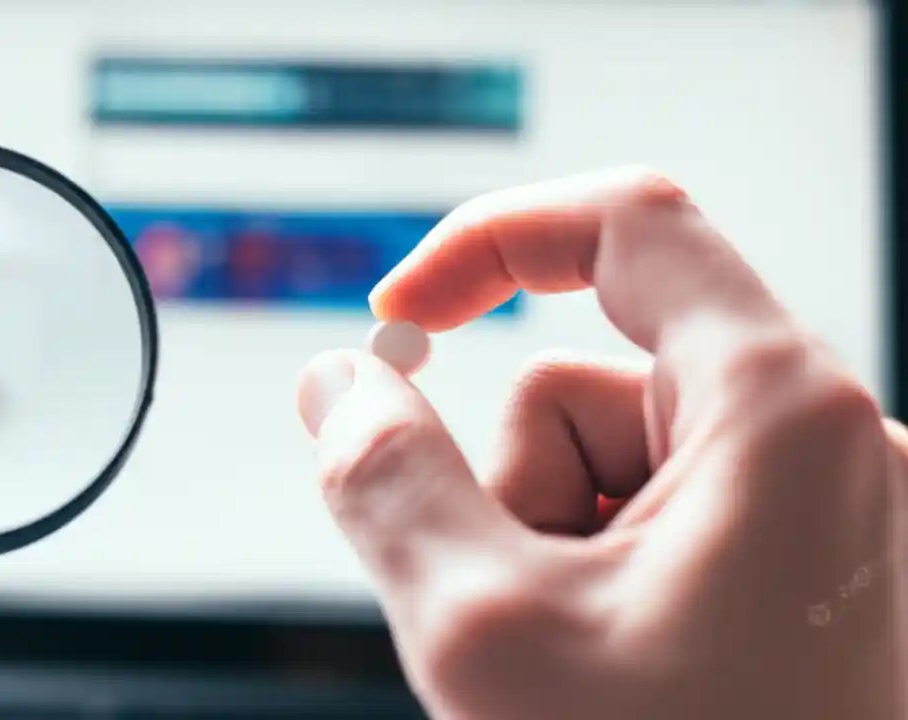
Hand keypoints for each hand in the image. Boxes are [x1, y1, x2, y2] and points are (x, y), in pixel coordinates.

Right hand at [297, 168, 904, 718]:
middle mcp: (820, 446)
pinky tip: (613, 678)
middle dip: (510, 485)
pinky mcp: (790, 570)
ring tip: (577, 667)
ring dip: (546, 550)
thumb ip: (384, 479)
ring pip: (604, 464)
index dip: (487, 241)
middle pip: (584, 381)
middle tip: (519, 617)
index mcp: (780, 415)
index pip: (625, 224)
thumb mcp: (489, 636)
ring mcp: (811, 515)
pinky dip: (591, 580)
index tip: (394, 315)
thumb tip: (336, 382)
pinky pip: (645, 519)